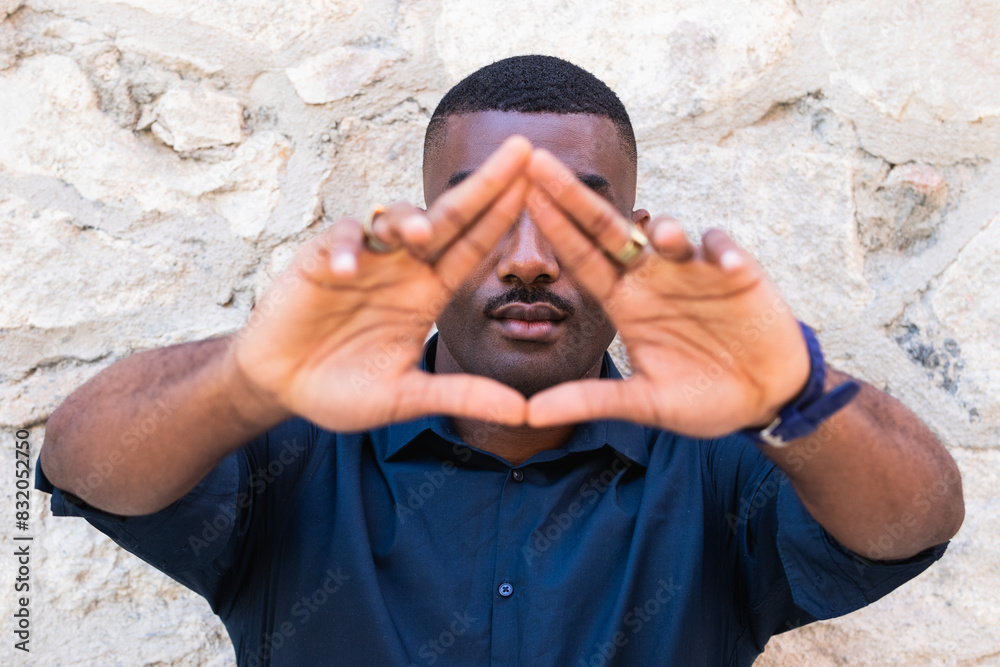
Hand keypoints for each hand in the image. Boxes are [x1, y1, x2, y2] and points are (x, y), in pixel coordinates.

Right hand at [231, 137, 532, 430]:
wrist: (282, 387)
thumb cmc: (343, 388)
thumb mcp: (405, 399)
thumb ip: (459, 397)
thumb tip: (523, 413)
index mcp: (427, 292)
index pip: (474, 246)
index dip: (504, 216)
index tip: (538, 182)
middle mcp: (401, 267)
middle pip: (449, 217)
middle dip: (485, 184)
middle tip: (522, 149)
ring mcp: (362, 259)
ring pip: (392, 218)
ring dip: (409, 218)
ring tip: (422, 234)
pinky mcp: (317, 260)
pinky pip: (337, 242)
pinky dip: (344, 251)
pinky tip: (347, 271)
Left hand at [523, 149, 809, 436]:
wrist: (764, 397)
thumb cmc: (702, 397)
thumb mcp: (645, 403)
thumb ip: (592, 401)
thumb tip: (531, 415)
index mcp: (625, 302)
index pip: (581, 258)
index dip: (554, 228)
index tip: (522, 193)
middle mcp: (652, 277)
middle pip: (609, 230)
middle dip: (576, 197)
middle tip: (541, 160)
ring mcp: (693, 271)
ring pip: (671, 236)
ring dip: (667, 232)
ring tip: (665, 236)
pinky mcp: (737, 272)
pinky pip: (726, 251)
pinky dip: (723, 253)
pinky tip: (725, 264)